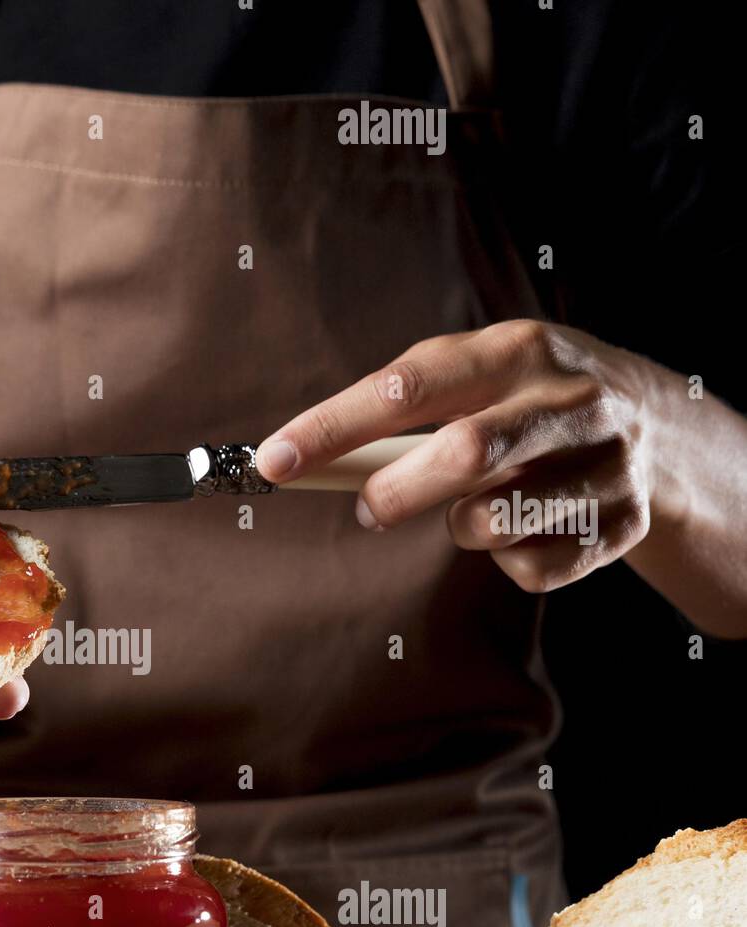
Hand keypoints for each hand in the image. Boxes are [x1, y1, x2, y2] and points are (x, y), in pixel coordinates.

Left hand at [257, 320, 657, 594]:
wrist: (659, 429)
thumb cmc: (522, 401)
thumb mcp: (477, 375)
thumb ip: (398, 411)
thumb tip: (296, 460)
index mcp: (516, 350)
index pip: (408, 386)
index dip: (333, 426)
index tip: (274, 461)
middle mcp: (568, 400)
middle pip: (463, 453)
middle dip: (397, 492)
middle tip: (371, 508)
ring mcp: (605, 462)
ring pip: (494, 522)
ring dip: (460, 528)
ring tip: (471, 509)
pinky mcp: (622, 522)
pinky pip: (531, 569)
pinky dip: (508, 561)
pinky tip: (523, 530)